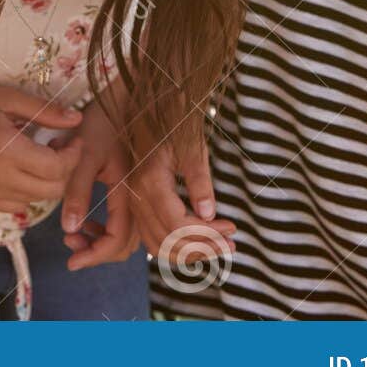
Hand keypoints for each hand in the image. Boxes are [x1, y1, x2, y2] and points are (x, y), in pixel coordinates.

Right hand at [0, 85, 82, 212]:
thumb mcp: (5, 98)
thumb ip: (43, 111)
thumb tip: (76, 120)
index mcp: (7, 150)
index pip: (57, 168)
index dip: (73, 156)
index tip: (73, 140)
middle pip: (51, 190)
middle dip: (64, 170)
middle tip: (57, 148)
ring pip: (35, 201)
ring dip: (46, 182)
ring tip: (38, 158)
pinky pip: (14, 207)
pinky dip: (25, 194)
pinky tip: (19, 172)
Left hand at [58, 100, 139, 269]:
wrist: (122, 97)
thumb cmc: (102, 121)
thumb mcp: (84, 155)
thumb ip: (77, 191)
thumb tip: (70, 228)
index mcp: (129, 190)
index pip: (117, 239)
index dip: (95, 255)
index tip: (72, 262)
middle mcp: (139, 196)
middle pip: (125, 244)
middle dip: (97, 252)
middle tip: (70, 248)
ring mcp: (138, 193)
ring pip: (126, 235)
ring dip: (101, 243)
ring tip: (74, 236)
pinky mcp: (134, 188)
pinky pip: (126, 221)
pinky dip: (107, 230)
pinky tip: (87, 223)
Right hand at [129, 136, 235, 264]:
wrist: (150, 114)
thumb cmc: (174, 127)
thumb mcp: (192, 149)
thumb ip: (200, 182)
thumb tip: (209, 215)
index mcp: (150, 182)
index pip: (178, 224)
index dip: (207, 233)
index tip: (231, 228)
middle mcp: (137, 197)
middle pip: (169, 239)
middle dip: (203, 247)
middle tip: (230, 243)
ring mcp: (134, 204)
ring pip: (158, 246)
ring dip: (189, 252)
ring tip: (217, 247)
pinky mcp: (137, 207)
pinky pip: (152, 239)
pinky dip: (174, 247)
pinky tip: (196, 243)